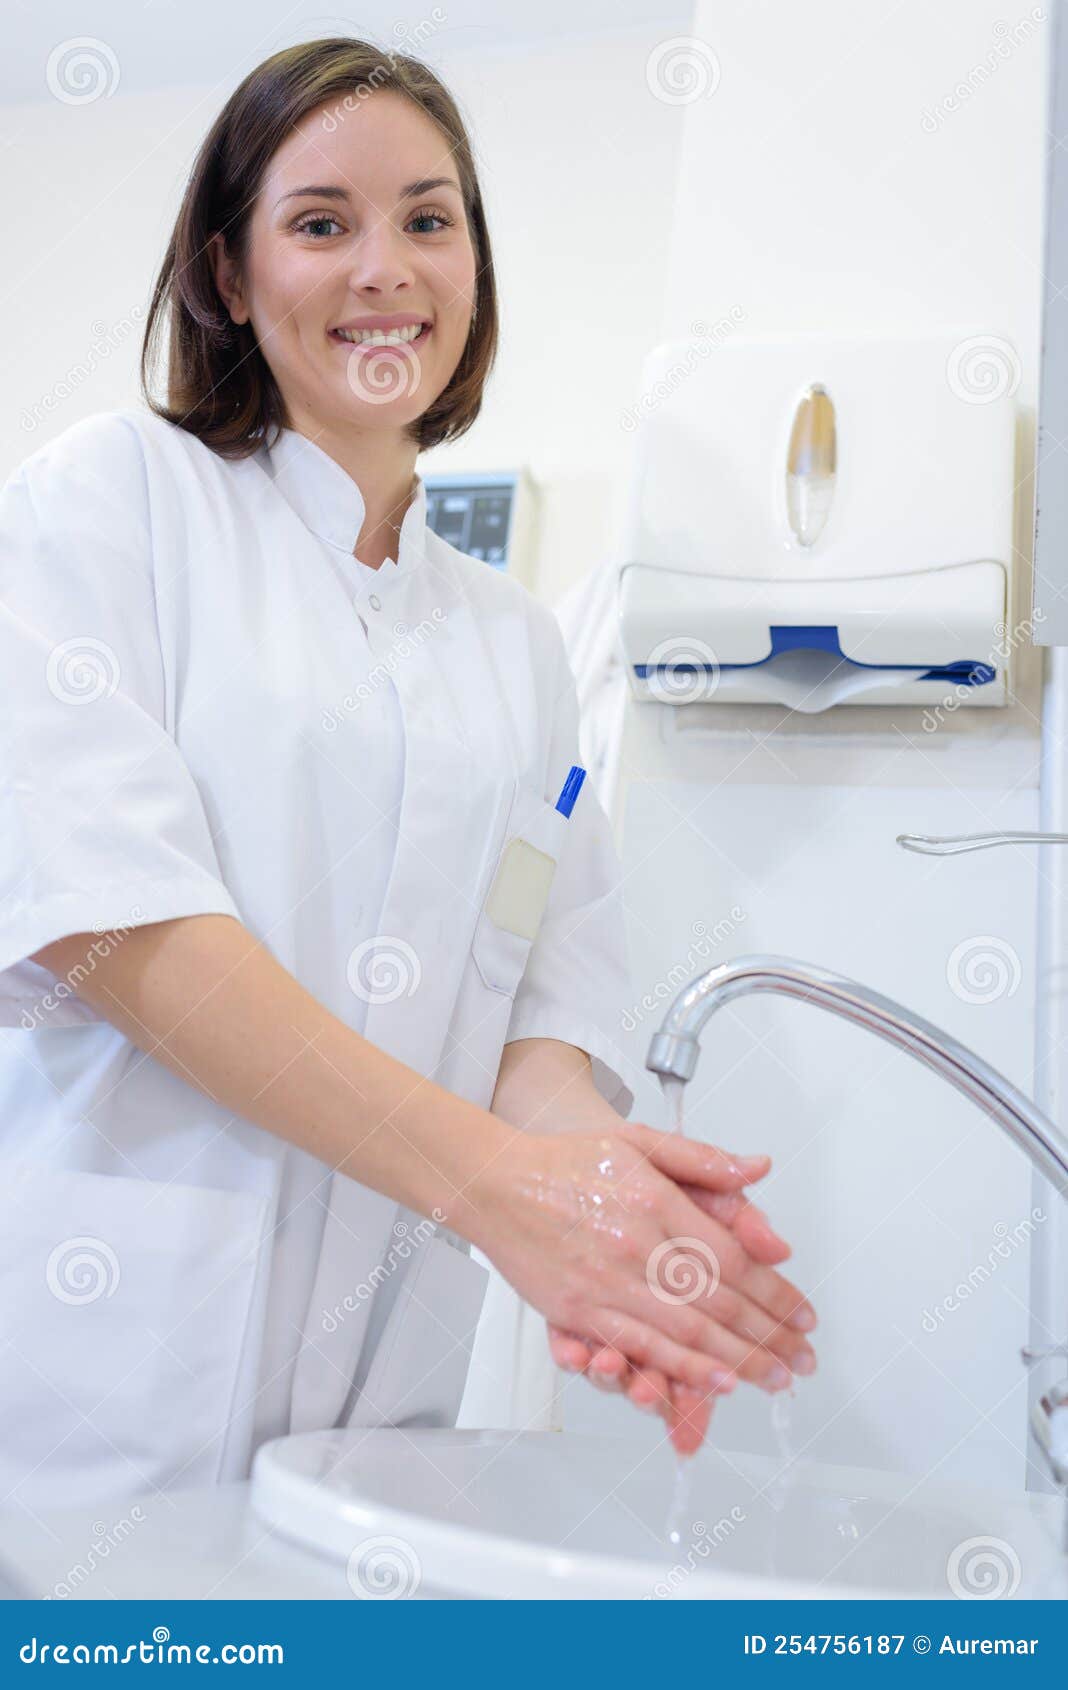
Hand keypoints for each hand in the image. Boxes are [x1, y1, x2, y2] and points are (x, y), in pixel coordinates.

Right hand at [468, 1121, 816, 1414]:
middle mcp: (638, 1245)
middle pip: (720, 1301)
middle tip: (804, 1358)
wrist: (494, 1182)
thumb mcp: (640, 1141)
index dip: (775, 1292)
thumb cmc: (567, 1161)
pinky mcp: (579, 1312)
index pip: (733, 1257)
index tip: (805, 1313)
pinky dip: (685, 1369)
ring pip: (688, 1332)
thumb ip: (703, 1160)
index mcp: (657, 1201)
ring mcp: (608, 1282)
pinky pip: (642, 1347)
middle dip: (770, 1334)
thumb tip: (759, 1169)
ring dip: (741, 1360)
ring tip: (776, 1377)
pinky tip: (719, 1383)